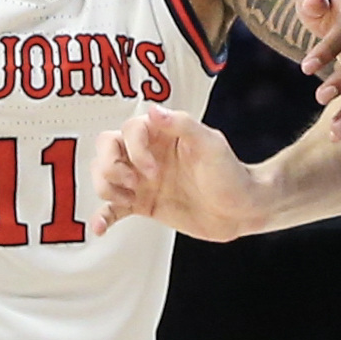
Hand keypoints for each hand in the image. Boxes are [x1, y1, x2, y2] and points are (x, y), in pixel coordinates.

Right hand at [92, 104, 264, 241]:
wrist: (241, 210)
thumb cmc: (230, 173)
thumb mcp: (211, 144)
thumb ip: (183, 124)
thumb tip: (152, 111)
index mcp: (162, 134)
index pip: (128, 130)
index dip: (134, 149)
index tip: (154, 170)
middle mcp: (147, 154)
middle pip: (106, 148)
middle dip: (110, 166)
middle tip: (134, 183)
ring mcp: (142, 180)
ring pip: (103, 176)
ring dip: (105, 187)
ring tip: (128, 200)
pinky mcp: (142, 205)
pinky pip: (113, 209)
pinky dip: (102, 217)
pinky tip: (99, 229)